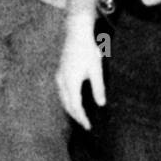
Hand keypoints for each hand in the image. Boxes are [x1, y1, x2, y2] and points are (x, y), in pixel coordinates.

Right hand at [55, 13, 104, 129]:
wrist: (76, 34)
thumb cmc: (88, 50)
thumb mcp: (96, 69)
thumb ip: (98, 88)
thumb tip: (101, 104)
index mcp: (71, 82)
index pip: (75, 106)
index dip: (82, 118)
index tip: (88, 126)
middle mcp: (62, 81)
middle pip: (67, 105)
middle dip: (76, 116)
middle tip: (86, 125)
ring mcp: (59, 77)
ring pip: (63, 99)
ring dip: (71, 109)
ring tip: (80, 117)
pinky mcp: (60, 73)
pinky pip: (62, 93)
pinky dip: (68, 101)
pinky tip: (74, 102)